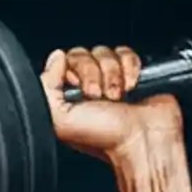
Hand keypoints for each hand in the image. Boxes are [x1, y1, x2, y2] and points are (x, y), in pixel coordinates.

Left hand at [40, 46, 183, 159]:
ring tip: (117, 96)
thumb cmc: (107, 138)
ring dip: (113, 74)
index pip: (60, 62)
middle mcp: (85, 88)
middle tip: (99, 96)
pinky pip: (126, 53)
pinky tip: (130, 87)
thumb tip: (56, 58)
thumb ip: (46, 88)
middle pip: (83, 54)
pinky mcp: (132, 74)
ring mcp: (109, 80)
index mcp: (65, 98)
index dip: (72, 69)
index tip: (79, 86)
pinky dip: (130, 67)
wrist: (145, 139)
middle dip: (93, 74)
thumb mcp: (61, 120)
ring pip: (105, 52)